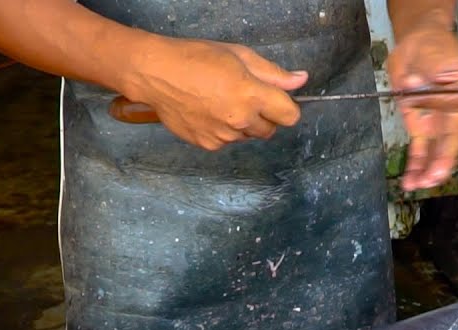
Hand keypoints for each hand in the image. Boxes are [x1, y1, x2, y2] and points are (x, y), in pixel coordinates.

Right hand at [124, 38, 307, 149]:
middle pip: (270, 130)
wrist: (156, 73)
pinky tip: (207, 112)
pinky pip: (226, 141)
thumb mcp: (239, 56)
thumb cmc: (197, 57)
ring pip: (246, 136)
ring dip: (242, 124)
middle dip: (263, 117)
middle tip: (243, 97)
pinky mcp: (207, 145)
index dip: (285, 107)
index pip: (290, 116)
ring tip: (220, 102)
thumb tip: (300, 80)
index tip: (275, 99)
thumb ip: (272, 73)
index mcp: (252, 95)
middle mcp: (241, 120)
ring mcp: (223, 136)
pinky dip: (222, 131)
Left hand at [386, 20, 457, 191]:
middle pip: (448, 146)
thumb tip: (418, 97)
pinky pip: (419, 150)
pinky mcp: (420, 126)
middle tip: (430, 181)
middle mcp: (453, 116)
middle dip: (439, 167)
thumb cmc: (437, 48)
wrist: (419, 41)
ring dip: (426, 171)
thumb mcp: (442, 63)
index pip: (456, 130)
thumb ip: (433, 87)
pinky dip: (415, 165)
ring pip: (433, 153)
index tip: (437, 162)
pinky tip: (411, 181)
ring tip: (417, 186)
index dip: (446, 149)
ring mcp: (436, 123)